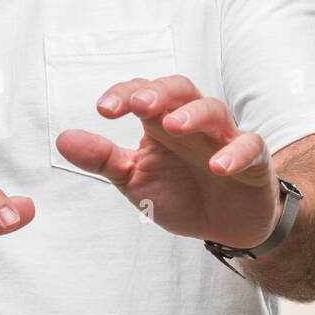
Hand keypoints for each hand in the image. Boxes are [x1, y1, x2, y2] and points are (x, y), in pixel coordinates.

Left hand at [54, 74, 280, 248]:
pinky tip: (219, 166)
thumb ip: (102, 159)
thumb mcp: (135, 180)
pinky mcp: (252, 161)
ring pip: (214, 110)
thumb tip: (63, 139)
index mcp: (160, 123)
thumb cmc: (179, 193)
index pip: (142, 93)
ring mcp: (224, 138)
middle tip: (138, 104)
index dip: (124, 94)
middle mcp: (192, 123)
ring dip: (193, 115)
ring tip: (173, 125)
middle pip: (180, 89)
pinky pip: (249, 147)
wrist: (226, 226)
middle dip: (159, 92)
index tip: (103, 110)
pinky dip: (235, 153)